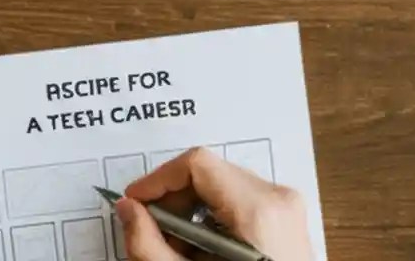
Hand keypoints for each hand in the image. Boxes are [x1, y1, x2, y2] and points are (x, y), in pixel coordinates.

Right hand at [116, 148, 313, 260]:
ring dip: (189, 212)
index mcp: (259, 210)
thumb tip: (129, 210)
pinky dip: (212, 220)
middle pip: (208, 173)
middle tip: (151, 229)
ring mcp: (285, 208)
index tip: (137, 201)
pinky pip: (238, 202)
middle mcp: (278, 200)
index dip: (158, 180)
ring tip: (176, 248)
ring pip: (220, 186)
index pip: (197, 164)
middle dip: (171, 200)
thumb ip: (149, 245)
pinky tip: (201, 252)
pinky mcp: (284, 219)